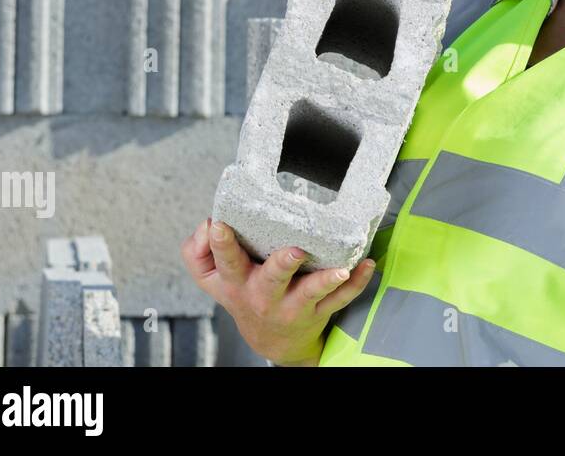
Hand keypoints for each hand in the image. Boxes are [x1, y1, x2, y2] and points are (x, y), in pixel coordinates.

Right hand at [180, 218, 375, 365]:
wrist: (270, 339)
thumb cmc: (243, 294)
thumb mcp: (211, 279)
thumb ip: (197, 251)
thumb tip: (207, 225)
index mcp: (238, 283)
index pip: (226, 262)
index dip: (221, 245)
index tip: (221, 225)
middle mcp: (266, 295)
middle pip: (272, 280)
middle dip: (282, 265)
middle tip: (294, 251)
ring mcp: (295, 305)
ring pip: (312, 293)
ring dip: (326, 280)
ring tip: (340, 269)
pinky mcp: (320, 311)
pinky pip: (341, 298)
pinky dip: (357, 282)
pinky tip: (367, 265)